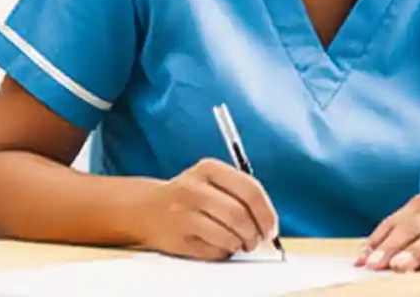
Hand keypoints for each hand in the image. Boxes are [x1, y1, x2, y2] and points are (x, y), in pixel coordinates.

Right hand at [131, 158, 278, 260]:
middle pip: (239, 215)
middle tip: (257, 240)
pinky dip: (224, 252)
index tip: (271, 227)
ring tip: (240, 243)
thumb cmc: (190, 195)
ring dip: (241, 244)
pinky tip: (220, 245)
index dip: (266, 213)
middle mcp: (193, 187)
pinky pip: (213, 250)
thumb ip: (240, 192)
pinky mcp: (177, 237)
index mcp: (208, 168)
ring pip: (228, 235)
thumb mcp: (212, 180)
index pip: (250, 189)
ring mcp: (183, 213)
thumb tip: (268, 221)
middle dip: (255, 233)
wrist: (148, 208)